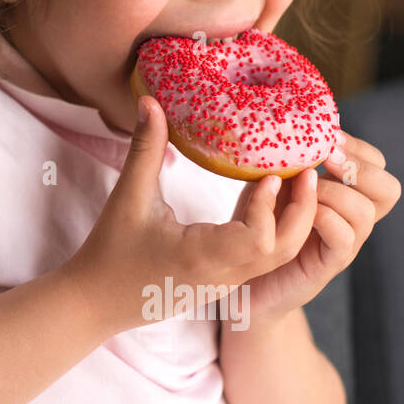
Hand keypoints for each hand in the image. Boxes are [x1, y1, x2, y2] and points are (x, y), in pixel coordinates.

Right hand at [68, 95, 317, 334]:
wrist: (96, 302)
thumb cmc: (110, 252)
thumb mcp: (127, 198)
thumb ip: (144, 149)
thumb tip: (150, 101)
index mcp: (200, 257)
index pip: (260, 240)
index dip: (271, 207)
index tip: (271, 175)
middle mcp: (221, 276)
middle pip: (284, 251)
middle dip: (302, 211)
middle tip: (306, 171)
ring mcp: (225, 284)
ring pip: (278, 259)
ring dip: (293, 222)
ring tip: (293, 183)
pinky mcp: (222, 284)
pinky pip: (263, 261)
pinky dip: (276, 232)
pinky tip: (268, 203)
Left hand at [232, 129, 401, 328]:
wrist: (242, 283)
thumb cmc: (255, 228)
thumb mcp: (267, 184)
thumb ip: (282, 161)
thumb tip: (285, 128)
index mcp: (343, 194)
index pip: (377, 164)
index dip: (358, 147)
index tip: (328, 134)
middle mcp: (351, 219)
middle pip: (389, 188)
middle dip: (360, 166)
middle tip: (327, 157)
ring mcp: (344, 244)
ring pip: (366, 211)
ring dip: (335, 190)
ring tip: (306, 186)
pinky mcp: (327, 266)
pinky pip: (344, 238)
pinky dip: (325, 217)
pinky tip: (303, 211)